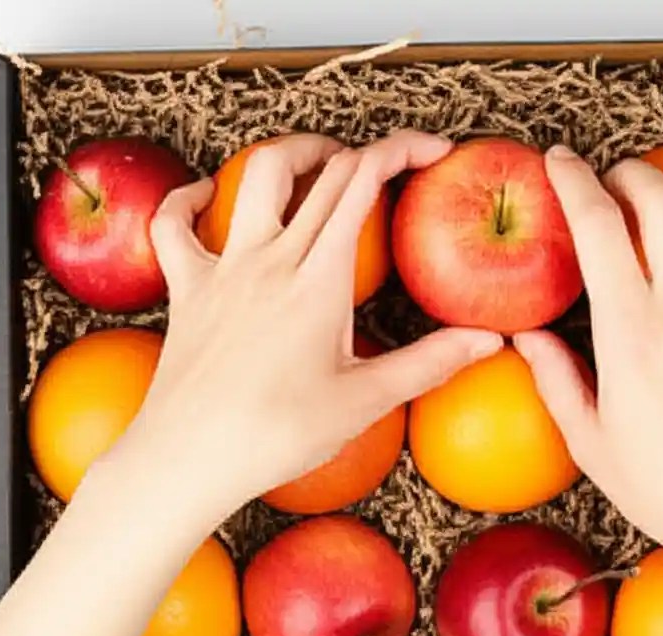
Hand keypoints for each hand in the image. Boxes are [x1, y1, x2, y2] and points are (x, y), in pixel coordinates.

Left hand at [98, 131, 502, 522]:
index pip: (361, 182)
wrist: (187, 460)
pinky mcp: (187, 289)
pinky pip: (174, 225)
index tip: (436, 150)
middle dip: (363, 148)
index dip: (402, 149)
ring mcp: (224, 268)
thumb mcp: (364, 402)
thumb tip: (488, 341)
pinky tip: (203, 195)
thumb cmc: (276, 437)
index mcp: (320, 279)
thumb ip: (430, 364)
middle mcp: (272, 259)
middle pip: (320, 171)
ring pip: (253, 178)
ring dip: (291, 153)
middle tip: (395, 160)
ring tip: (318, 158)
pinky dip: (188, 199)